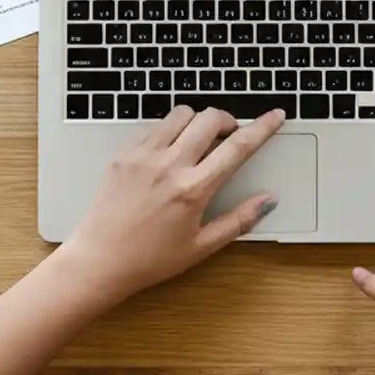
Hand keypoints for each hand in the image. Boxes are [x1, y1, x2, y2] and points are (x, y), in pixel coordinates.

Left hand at [58, 106, 283, 302]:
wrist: (99, 259)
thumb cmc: (149, 259)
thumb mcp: (202, 246)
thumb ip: (239, 220)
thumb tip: (268, 200)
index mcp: (193, 190)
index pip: (237, 147)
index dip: (262, 127)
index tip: (275, 115)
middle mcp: (169, 166)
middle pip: (210, 118)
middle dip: (228, 120)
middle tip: (231, 134)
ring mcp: (143, 155)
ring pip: (181, 114)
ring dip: (198, 121)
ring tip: (198, 141)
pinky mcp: (124, 153)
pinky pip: (154, 125)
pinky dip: (169, 130)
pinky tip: (169, 150)